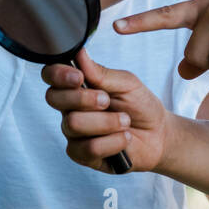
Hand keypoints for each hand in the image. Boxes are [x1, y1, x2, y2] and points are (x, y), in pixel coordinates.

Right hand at [41, 48, 171, 173]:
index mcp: (76, 87)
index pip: (51, 76)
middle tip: (107, 100)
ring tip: (125, 121)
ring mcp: (73, 133)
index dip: (58, 74)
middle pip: (54, 99)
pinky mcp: (82, 155)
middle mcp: (69, 109)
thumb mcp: (127, 83)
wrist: (158, 134)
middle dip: (84, 98)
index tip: (79, 77)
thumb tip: (80, 54)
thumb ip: (102, 73)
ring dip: (106, 121)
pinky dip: (113, 141)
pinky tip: (125, 138)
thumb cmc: (140, 105)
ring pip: (73, 123)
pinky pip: (88, 148)